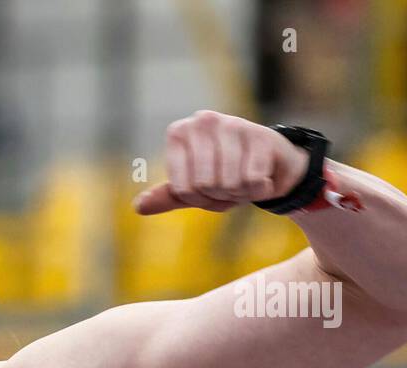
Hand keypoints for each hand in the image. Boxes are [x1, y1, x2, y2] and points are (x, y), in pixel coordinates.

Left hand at [133, 111, 310, 214]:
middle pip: (205, 185)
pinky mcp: (260, 134)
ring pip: (229, 182)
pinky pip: (252, 179)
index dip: (197, 198)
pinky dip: (259, 188)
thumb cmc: (223, 177)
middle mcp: (202, 121)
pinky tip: (261, 176)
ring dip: (240, 192)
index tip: (206, 189)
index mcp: (178, 133)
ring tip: (244, 180)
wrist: (268, 168)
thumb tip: (138, 206)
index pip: (182, 188)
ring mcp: (232, 123)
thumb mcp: (192, 189)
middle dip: (219, 195)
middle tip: (228, 185)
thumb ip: (167, 196)